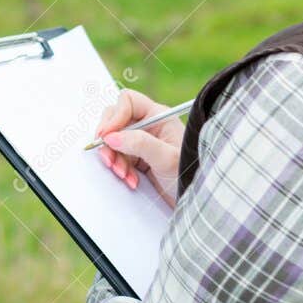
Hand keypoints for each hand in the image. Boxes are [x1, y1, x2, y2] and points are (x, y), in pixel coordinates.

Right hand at [93, 89, 184, 208]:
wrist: (196, 200)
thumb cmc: (190, 174)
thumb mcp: (167, 158)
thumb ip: (140, 144)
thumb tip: (111, 136)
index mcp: (158, 116)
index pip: (128, 102)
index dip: (114, 116)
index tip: (106, 135)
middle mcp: (148, 126)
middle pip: (115, 120)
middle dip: (110, 141)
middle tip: (109, 159)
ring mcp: (140, 142)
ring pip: (113, 141)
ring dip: (113, 159)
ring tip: (124, 175)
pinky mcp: (136, 159)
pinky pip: (117, 158)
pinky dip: (118, 169)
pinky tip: (131, 180)